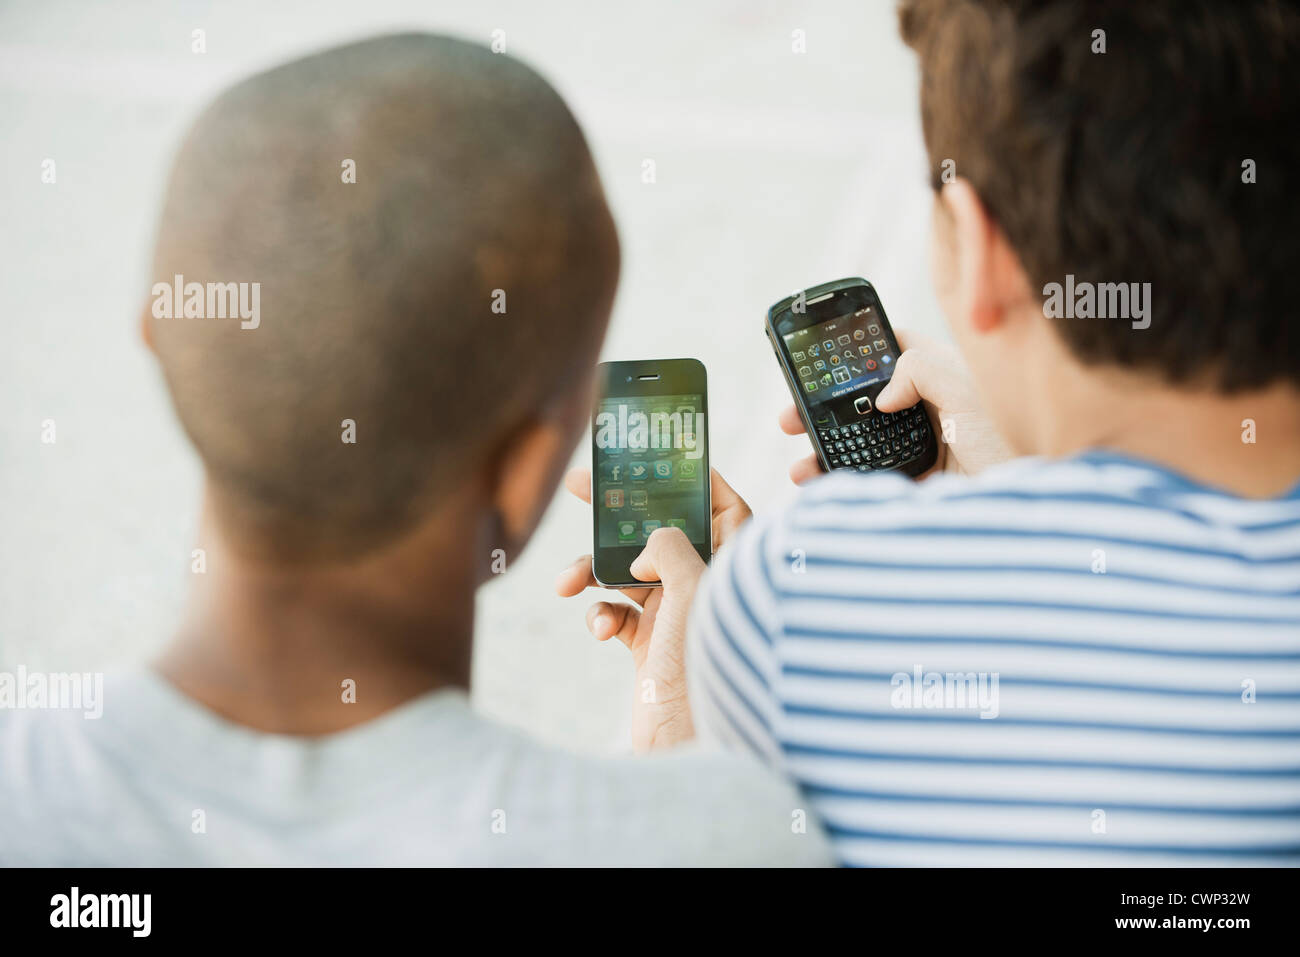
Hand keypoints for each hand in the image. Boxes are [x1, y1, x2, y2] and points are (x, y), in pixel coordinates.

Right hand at [555, 467, 751, 751]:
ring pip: (629, 573)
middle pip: (665, 533)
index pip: (726, 508)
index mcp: (733, 570)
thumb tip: (645, 544)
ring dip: (593, 573)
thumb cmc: (703, 671)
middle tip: (582, 487)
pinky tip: (600, 627)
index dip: (698, 479)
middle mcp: (709, 589)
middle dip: (622, 515)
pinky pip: (617, 613)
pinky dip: (601, 616)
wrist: (685, 750)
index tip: (663, 460)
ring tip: (567, 582)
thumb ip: (668, 547)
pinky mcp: (651, 647)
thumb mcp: (690, 591)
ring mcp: (679, 617)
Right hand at [780, 329, 1012, 483]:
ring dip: (825, 453)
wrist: (1031, 511)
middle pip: (866, 400)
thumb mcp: (966, 388)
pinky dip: (843, 485)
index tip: (820, 357)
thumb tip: (882, 397)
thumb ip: (919, 370)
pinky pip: (873, 480)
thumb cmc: (1012, 440)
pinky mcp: (922, 484)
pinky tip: (822, 488)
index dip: (858, 348)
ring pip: (863, 443)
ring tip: (800, 466)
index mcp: (946, 374)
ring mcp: (925, 447)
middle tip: (790, 419)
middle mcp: (932, 407)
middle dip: (824, 409)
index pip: (895, 347)